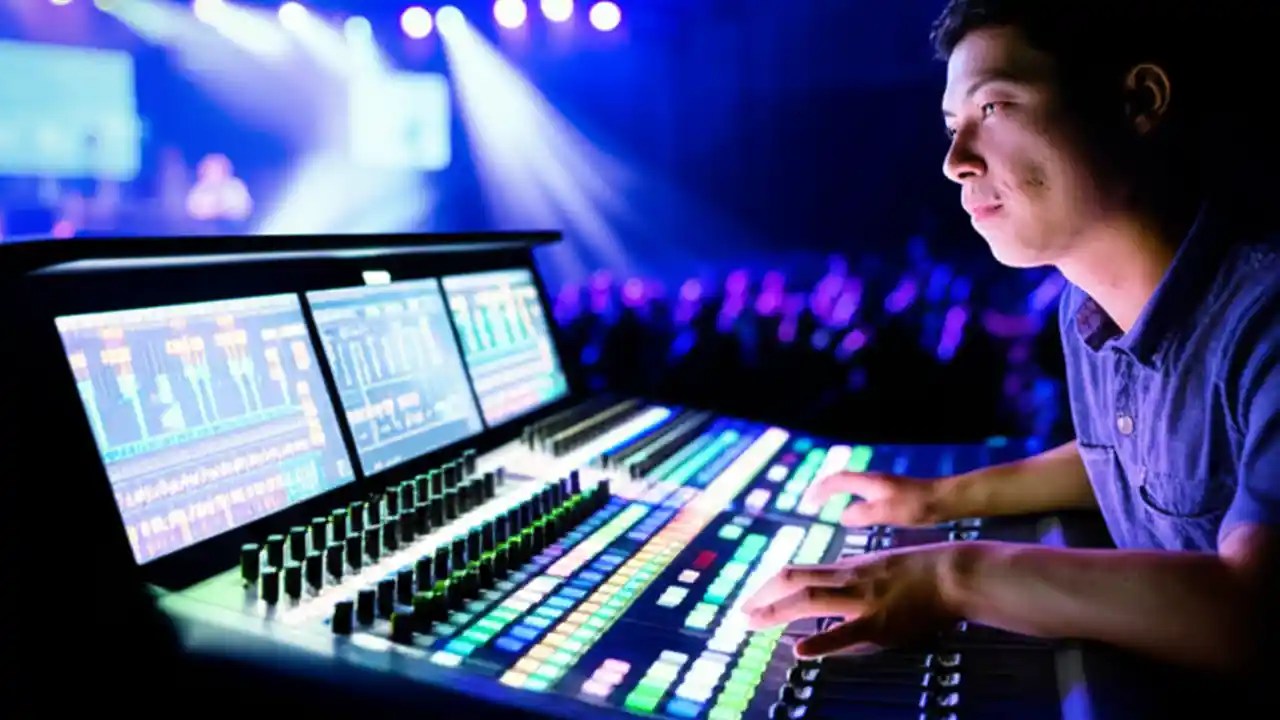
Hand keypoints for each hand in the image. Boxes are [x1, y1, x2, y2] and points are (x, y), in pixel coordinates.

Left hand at [739, 544, 961, 657]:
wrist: (951, 572)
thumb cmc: (920, 569)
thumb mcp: (878, 563)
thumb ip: (852, 576)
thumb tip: (828, 586)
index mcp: (847, 568)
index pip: (797, 572)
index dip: (770, 586)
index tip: (752, 598)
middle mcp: (847, 580)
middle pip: (793, 582)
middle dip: (762, 598)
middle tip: (741, 614)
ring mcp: (861, 600)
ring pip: (808, 600)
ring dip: (775, 613)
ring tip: (752, 624)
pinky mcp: (878, 623)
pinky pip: (845, 634)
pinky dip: (820, 642)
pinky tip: (800, 651)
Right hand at [804, 471, 946, 527]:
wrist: (945, 499)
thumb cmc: (916, 506)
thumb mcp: (888, 513)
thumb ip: (863, 514)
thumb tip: (841, 516)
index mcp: (868, 482)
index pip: (836, 481)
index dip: (819, 491)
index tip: (807, 504)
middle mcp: (872, 479)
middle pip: (841, 478)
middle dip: (823, 488)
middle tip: (810, 501)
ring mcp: (882, 483)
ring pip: (852, 483)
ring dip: (836, 491)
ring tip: (826, 503)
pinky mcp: (891, 490)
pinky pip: (861, 490)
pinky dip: (849, 495)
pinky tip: (855, 508)